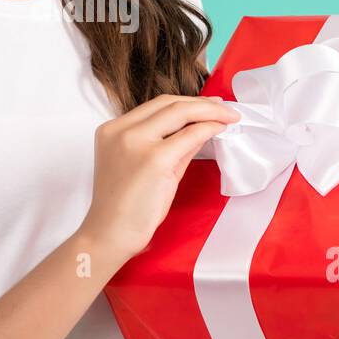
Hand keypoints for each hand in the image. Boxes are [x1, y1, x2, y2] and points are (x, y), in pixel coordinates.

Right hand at [81, 94, 240, 259]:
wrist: (110, 235)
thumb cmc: (125, 208)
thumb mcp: (144, 167)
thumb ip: (168, 145)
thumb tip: (198, 129)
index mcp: (112, 130)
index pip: (154, 106)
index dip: (185, 102)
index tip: (207, 104)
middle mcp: (121, 131)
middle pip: (167, 103)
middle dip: (201, 102)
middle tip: (225, 107)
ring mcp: (136, 142)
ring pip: (179, 111)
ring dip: (209, 111)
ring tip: (229, 115)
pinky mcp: (154, 159)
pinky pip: (189, 135)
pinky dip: (208, 128)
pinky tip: (220, 129)